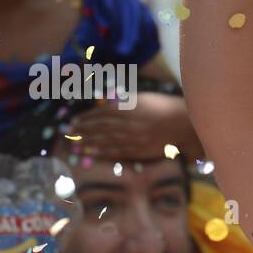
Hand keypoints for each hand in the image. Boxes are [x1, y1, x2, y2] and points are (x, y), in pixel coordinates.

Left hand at [66, 92, 192, 160]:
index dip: (86, 118)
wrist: (183, 123)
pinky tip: (92, 154)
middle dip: (83, 131)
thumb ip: (123, 103)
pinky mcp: (139, 151)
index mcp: (128, 108)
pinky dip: (103, 153)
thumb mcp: (142, 99)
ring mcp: (134, 139)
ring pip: (106, 142)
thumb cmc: (164, 107)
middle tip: (68, 134)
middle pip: (100, 128)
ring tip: (75, 145)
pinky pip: (117, 153)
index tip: (74, 121)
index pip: (101, 114)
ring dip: (88, 143)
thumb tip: (106, 105)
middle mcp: (128, 124)